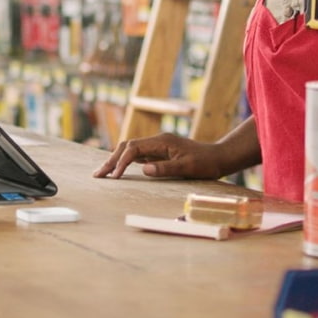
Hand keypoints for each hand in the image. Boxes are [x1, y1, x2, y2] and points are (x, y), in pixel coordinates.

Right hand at [92, 133, 223, 179]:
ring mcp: (157, 146)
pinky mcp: (159, 152)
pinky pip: (137, 155)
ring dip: (116, 160)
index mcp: (161, 141)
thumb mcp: (187, 167)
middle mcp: (157, 141)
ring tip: (103, 173)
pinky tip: (119, 170)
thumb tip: (143, 169)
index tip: (114, 176)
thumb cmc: (206, 163)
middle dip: (111, 160)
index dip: (121, 162)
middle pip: (127, 146)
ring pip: (130, 150)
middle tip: (98, 175)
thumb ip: (165, 168)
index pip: (133, 149)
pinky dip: (125, 162)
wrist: (219, 157)